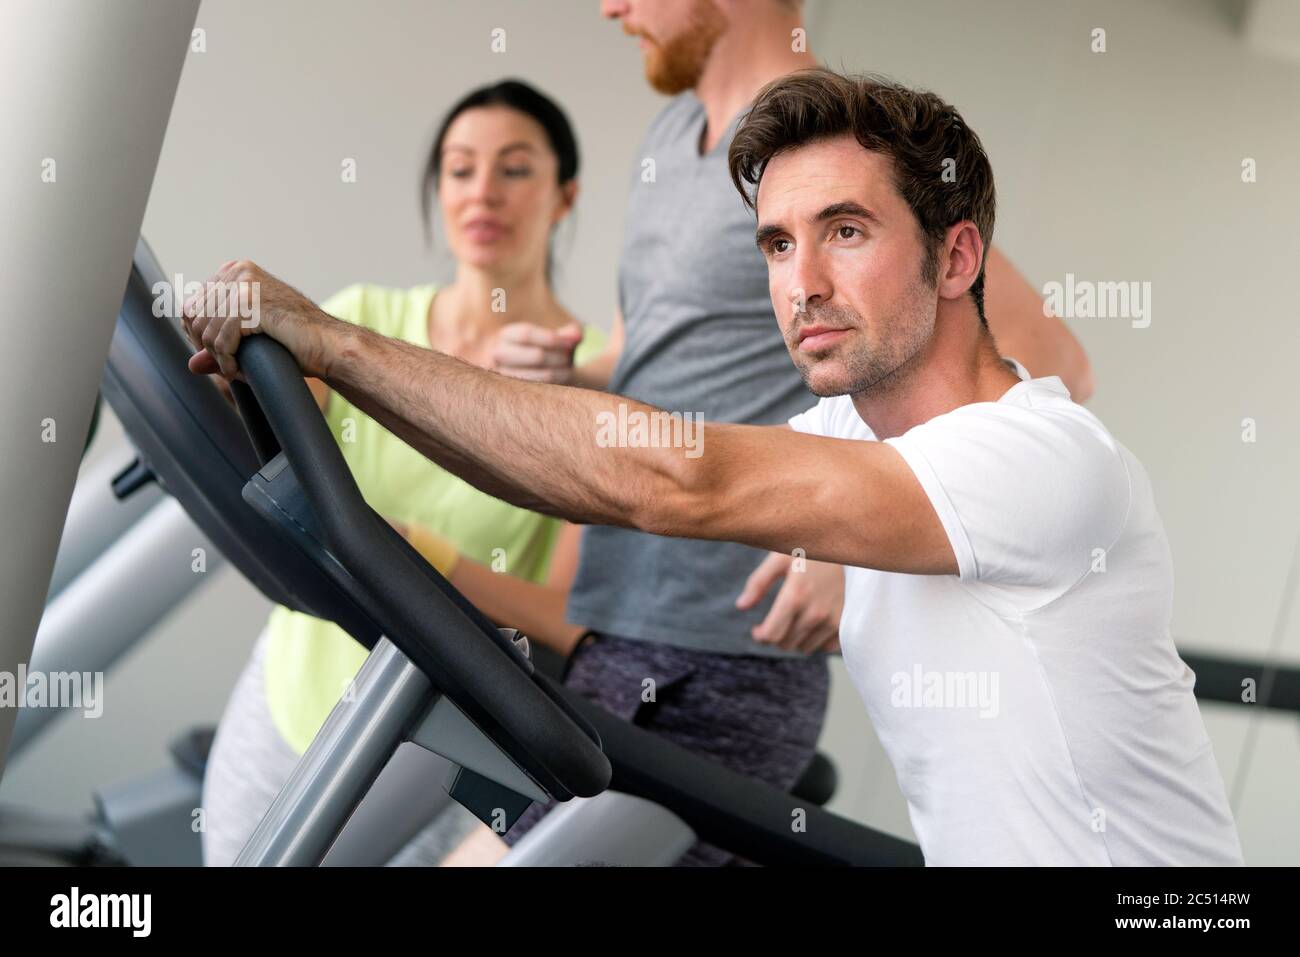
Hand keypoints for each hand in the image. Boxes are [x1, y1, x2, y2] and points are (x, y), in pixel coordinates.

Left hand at [181, 260, 334, 379]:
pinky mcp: (249, 302)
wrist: (329, 344)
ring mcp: (244, 283)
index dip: (199, 334)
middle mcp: (238, 271)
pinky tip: (240, 371)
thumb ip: (220, 344)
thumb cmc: (297, 341)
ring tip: (236, 370)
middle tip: (227, 365)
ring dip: (219, 357)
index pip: (192, 304)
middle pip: (195, 316)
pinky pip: (221, 340)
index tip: (216, 354)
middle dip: (207, 346)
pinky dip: (228, 362)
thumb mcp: (251, 338)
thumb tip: (191, 365)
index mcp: (237, 270)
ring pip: (206, 329)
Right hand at [491, 322, 583, 383]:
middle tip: (568, 356)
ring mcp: (503, 377)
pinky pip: (540, 390)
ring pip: (539, 376)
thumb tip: (577, 335)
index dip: (552, 338)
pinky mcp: (513, 394)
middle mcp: (498, 355)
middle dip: (559, 356)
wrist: (524, 371)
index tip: (570, 344)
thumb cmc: (541, 349)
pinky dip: (557, 382)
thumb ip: (566, 334)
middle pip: (536, 356)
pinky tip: (563, 375)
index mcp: (506, 335)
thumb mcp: (551, 338)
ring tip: (567, 366)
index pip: (526, 334)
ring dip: (560, 371)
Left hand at [735, 551, 843, 653]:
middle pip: (786, 644)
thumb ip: (758, 583)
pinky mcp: (845, 622)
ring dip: (794, 640)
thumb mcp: (779, 558)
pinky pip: (826, 647)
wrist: (847, 547)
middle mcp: (814, 612)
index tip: (758, 629)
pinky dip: (816, 640)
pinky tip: (811, 626)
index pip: (772, 635)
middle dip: (775, 637)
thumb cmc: (809, 550)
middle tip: (774, 623)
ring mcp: (832, 619)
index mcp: (795, 596)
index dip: (760, 636)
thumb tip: (741, 606)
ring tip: (792, 623)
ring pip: (805, 648)